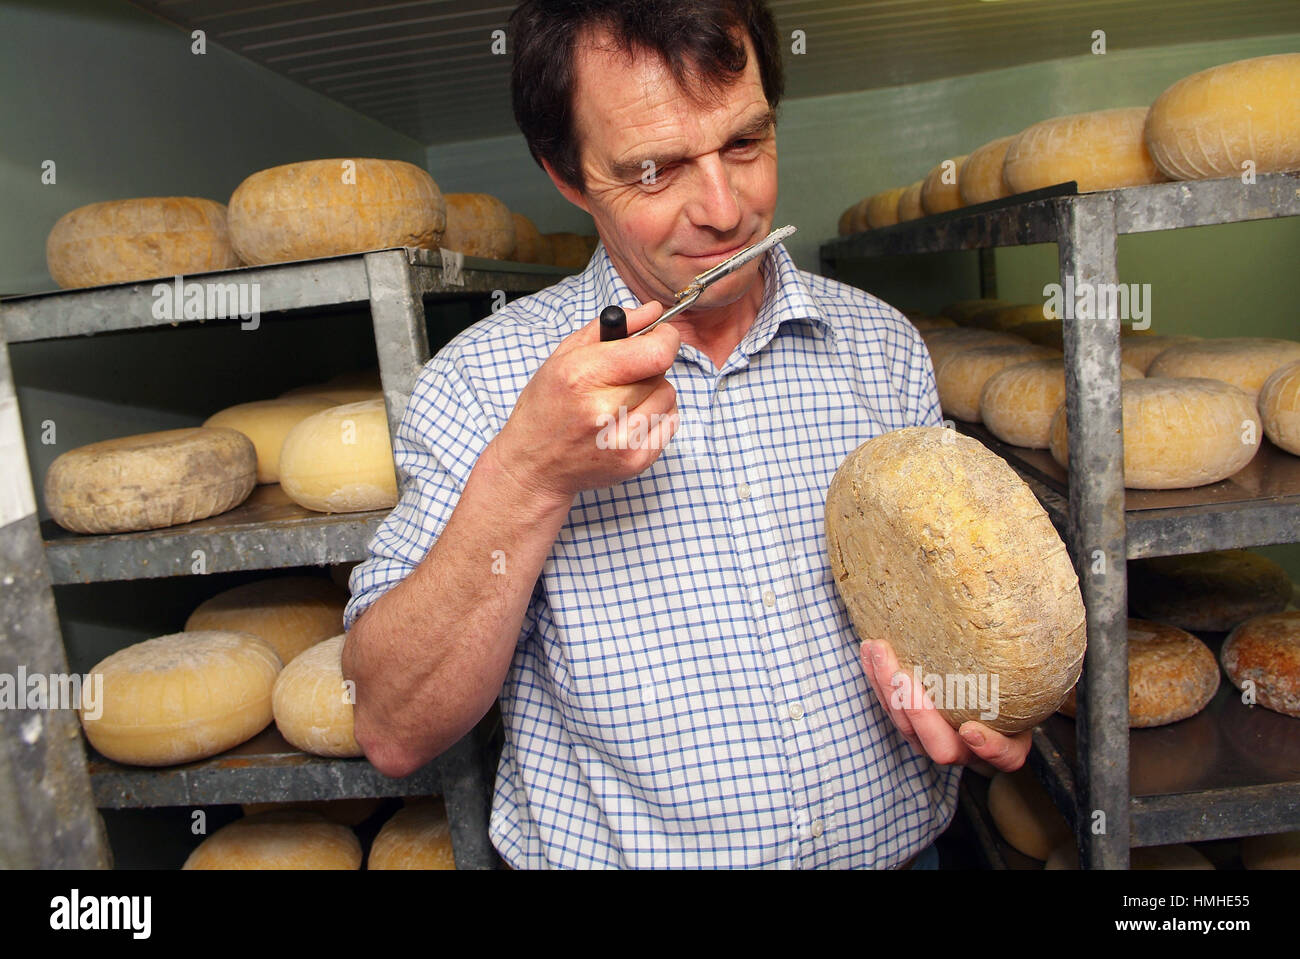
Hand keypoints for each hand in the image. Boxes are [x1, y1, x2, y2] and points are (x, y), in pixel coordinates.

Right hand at [491, 301, 680, 502]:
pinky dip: (656, 416)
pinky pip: (670, 423)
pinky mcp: (635, 462)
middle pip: (661, 373)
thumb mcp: (565, 356)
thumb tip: (653, 311)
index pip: (655, 353)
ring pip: (668, 397)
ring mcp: (621, 441)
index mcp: (582, 376)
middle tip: (623, 375)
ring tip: (623, 400)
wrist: (533, 466)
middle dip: (648, 366)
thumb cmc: (546, 408)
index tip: (660, 336)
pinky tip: (629, 420)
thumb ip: (611, 328)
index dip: (665, 339)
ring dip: (653, 393)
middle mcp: (603, 410)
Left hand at [861, 640, 1030, 773]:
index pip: (1005, 757)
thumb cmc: (1014, 682)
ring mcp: (933, 738)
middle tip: (902, 674)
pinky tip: (870, 651)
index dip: (989, 748)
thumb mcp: (1033, 677)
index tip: (971, 729)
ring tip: (878, 649)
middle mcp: (967, 750)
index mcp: (1006, 745)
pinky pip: (888, 706)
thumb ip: (1038, 659)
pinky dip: (876, 678)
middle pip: (939, 747)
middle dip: (916, 711)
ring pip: (905, 726)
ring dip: (887, 687)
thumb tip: (1045, 612)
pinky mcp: (909, 722)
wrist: (987, 687)